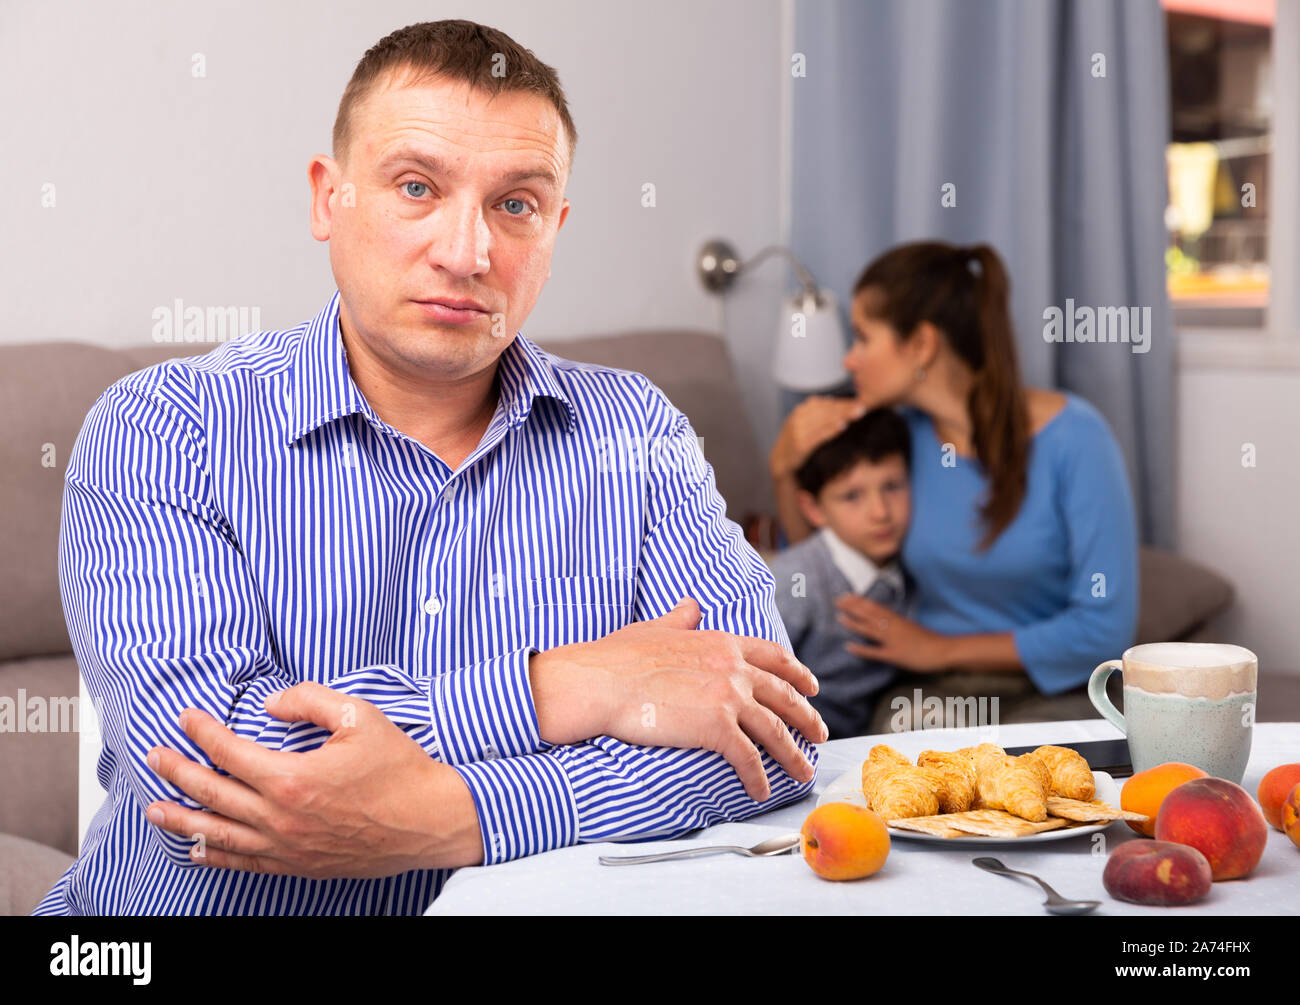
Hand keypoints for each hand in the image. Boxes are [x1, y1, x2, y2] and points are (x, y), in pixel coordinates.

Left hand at [143, 682, 482, 877]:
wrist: (430, 819)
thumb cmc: (399, 768)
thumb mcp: (359, 716)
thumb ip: (309, 701)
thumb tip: (271, 705)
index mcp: (292, 777)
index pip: (229, 752)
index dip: (202, 732)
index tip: (187, 718)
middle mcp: (281, 817)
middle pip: (212, 793)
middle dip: (178, 772)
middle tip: (156, 756)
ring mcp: (287, 847)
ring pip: (218, 834)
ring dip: (181, 819)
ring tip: (153, 809)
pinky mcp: (299, 865)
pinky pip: (244, 863)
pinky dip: (214, 854)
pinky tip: (196, 847)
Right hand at [529, 598, 827, 801]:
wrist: (601, 681)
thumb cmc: (617, 657)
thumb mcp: (655, 628)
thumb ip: (680, 619)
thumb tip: (691, 606)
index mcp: (722, 642)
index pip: (773, 656)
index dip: (797, 672)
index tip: (812, 687)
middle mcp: (733, 667)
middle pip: (783, 695)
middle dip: (806, 717)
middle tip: (820, 734)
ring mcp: (728, 697)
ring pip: (774, 730)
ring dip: (793, 754)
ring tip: (804, 771)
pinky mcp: (716, 727)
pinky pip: (748, 758)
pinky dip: (758, 777)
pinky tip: (762, 790)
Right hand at [769, 395, 868, 477]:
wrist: (780, 460)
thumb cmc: (797, 441)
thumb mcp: (803, 423)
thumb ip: (817, 413)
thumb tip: (834, 399)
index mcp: (801, 410)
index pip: (825, 403)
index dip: (842, 402)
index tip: (859, 402)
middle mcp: (798, 418)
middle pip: (826, 410)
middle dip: (845, 408)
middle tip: (862, 407)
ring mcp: (798, 431)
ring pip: (824, 420)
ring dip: (842, 416)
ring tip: (857, 414)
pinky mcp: (800, 445)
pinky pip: (818, 435)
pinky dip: (830, 430)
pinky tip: (842, 427)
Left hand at [834, 593, 951, 671]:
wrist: (943, 650)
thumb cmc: (928, 640)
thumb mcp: (910, 627)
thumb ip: (896, 623)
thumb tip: (884, 620)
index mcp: (897, 619)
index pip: (874, 607)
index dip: (859, 601)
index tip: (846, 595)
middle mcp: (892, 627)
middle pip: (869, 614)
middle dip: (852, 607)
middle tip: (837, 600)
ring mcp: (892, 640)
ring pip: (869, 629)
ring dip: (854, 623)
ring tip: (839, 617)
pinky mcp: (894, 655)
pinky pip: (875, 652)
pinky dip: (861, 649)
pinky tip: (849, 647)